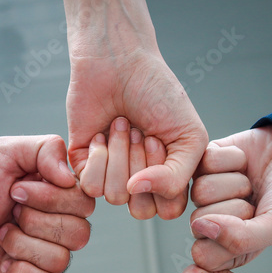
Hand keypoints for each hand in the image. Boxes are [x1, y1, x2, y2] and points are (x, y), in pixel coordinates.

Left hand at [0, 135, 93, 272]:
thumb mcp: (3, 152)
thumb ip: (46, 149)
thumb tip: (72, 177)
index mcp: (56, 195)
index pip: (84, 203)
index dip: (53, 199)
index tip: (15, 190)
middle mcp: (55, 226)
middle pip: (80, 234)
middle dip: (35, 223)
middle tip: (7, 214)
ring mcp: (43, 257)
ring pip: (61, 261)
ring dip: (22, 246)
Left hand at [58, 0, 207, 218]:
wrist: (119, 63)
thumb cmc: (159, 93)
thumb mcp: (188, 137)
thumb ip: (177, 178)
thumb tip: (137, 192)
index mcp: (168, 178)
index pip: (168, 210)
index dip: (167, 180)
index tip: (165, 141)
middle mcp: (139, 182)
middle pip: (140, 208)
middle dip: (143, 166)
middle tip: (142, 132)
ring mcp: (110, 176)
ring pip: (115, 195)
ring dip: (121, 154)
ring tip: (123, 125)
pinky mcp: (82, 166)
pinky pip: (89, 186)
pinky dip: (98, 156)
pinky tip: (101, 132)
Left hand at [189, 125, 271, 270]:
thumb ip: (241, 239)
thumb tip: (201, 227)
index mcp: (227, 246)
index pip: (203, 255)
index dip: (227, 239)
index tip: (252, 226)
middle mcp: (211, 220)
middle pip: (198, 221)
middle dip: (234, 207)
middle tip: (255, 200)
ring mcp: (205, 191)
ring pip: (200, 191)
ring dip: (235, 182)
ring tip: (250, 182)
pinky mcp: (203, 162)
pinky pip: (207, 162)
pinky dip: (233, 159)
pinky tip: (244, 162)